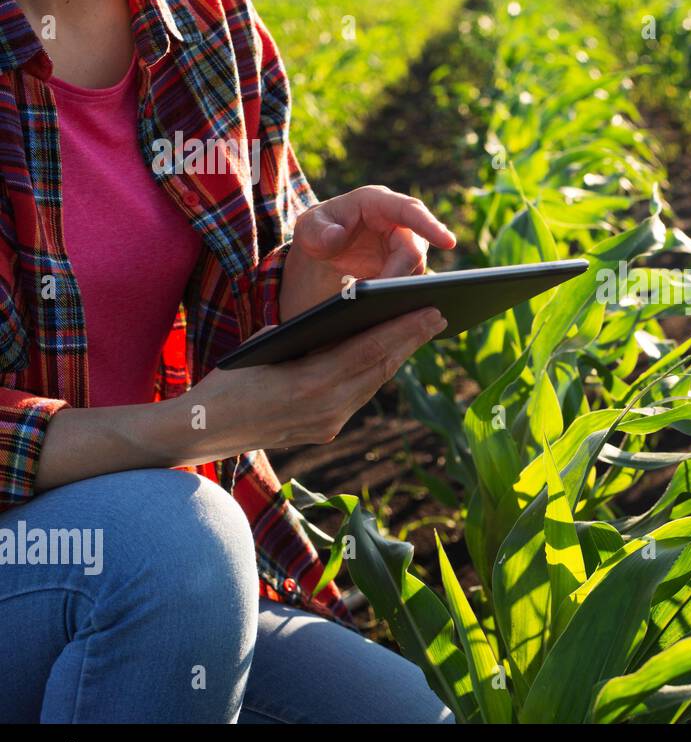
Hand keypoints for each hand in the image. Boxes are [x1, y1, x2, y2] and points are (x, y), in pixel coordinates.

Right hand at [177, 307, 447, 460]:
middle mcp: (327, 409)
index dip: (404, 329)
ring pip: (374, 383)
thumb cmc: (229, 378)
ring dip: (398, 356)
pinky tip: (390, 355)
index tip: (431, 310)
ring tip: (421, 330)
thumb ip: (309, 335)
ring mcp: (328, 425)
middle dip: (411, 339)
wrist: (201, 431)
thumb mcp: (266, 345)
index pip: (369, 350)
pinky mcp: (326, 432)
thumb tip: (347, 319)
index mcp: (310, 383)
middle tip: (438, 315)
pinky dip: (376, 373)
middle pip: (380, 368)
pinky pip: (359, 396)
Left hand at [280, 186, 455, 318]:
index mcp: (378, 203)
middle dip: (401, 273)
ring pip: (416, 272)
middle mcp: (399, 224)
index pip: (410, 211)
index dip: (431, 226)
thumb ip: (315, 230)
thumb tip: (336, 236)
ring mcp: (404, 248)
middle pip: (414, 250)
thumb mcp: (307, 229)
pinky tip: (385, 311)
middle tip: (383, 294)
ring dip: (399, 288)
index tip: (449, 242)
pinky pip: (410, 285)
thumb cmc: (317, 231)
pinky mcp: (405, 270)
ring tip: (377, 305)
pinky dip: (399, 297)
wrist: (320, 253)